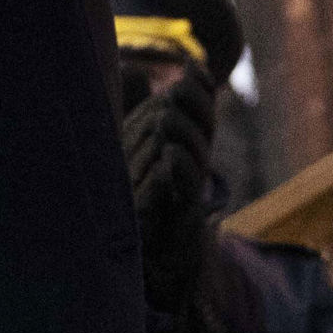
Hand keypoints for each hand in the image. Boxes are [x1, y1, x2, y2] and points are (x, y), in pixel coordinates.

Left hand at [121, 80, 219, 309]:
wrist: (146, 266)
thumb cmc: (136, 202)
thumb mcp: (130, 149)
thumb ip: (133, 110)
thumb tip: (130, 69)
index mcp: (184, 147)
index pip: (198, 111)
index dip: (199, 89)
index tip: (190, 66)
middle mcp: (191, 168)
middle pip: (203, 130)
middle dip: (195, 106)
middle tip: (177, 86)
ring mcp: (188, 195)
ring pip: (197, 158)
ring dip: (185, 135)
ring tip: (166, 117)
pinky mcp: (178, 221)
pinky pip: (185, 195)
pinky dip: (179, 173)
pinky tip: (169, 155)